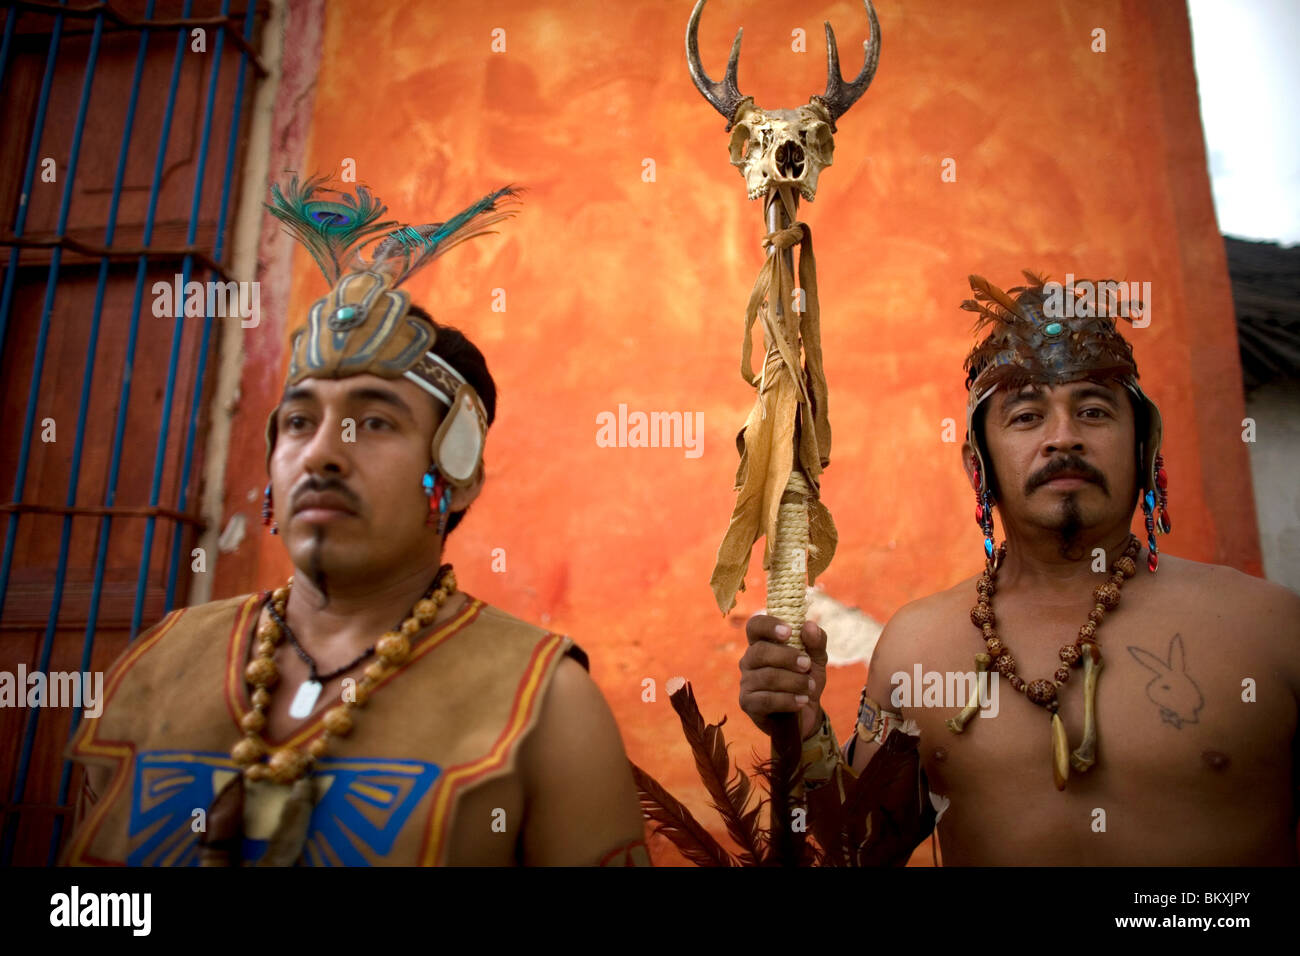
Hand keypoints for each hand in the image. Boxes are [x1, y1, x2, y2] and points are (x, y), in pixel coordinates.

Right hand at [738, 615, 827, 739]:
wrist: (805, 714)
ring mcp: (746, 682)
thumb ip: (816, 642)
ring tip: (810, 687)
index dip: (769, 626)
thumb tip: (809, 625)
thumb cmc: (805, 679)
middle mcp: (749, 660)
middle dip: (787, 657)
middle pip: (760, 651)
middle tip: (807, 664)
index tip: (789, 631)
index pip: (755, 626)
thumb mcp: (817, 659)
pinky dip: (788, 700)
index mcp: (762, 643)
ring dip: (794, 681)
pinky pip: (766, 699)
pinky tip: (802, 701)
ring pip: (767, 677)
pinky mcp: (747, 703)